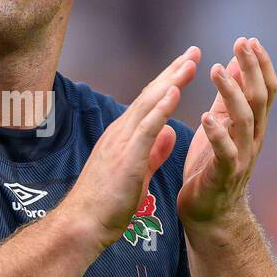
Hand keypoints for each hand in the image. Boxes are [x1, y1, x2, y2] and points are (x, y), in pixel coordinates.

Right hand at [60, 47, 199, 249]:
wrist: (83, 225)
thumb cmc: (106, 205)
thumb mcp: (136, 174)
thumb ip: (153, 153)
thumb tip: (170, 135)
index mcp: (123, 137)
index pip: (149, 102)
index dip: (168, 81)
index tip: (186, 65)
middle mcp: (120, 133)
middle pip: (150, 95)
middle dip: (173, 71)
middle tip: (192, 51)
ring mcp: (121, 143)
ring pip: (148, 104)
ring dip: (170, 81)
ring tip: (189, 62)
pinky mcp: (125, 157)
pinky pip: (146, 127)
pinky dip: (161, 107)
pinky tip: (174, 91)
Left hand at [177, 36, 276, 227]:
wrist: (211, 215)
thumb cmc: (212, 167)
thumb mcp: (221, 126)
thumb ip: (229, 99)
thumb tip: (236, 64)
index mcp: (252, 126)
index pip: (265, 89)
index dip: (260, 65)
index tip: (250, 40)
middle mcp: (253, 138)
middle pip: (259, 98)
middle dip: (251, 69)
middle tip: (240, 44)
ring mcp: (242, 157)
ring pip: (244, 120)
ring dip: (230, 92)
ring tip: (216, 70)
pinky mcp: (225, 175)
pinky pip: (225, 153)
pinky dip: (217, 134)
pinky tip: (205, 117)